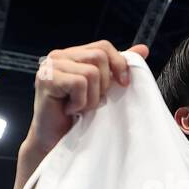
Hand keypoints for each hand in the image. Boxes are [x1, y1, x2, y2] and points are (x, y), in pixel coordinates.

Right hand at [27, 40, 149, 153]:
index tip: (124, 84)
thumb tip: (142, 49)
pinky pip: (79, 83)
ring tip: (80, 107)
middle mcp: (60, 56)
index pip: (103, 46)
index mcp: (73, 55)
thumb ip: (118, 67)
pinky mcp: (46, 79)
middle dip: (104, 84)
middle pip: (99, 56)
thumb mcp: (103, 88)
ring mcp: (50, 66)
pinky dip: (80, 102)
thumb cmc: (77, 117)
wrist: (55, 141)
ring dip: (91, 97)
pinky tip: (70, 110)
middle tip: (92, 101)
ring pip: (91, 72)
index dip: (118, 63)